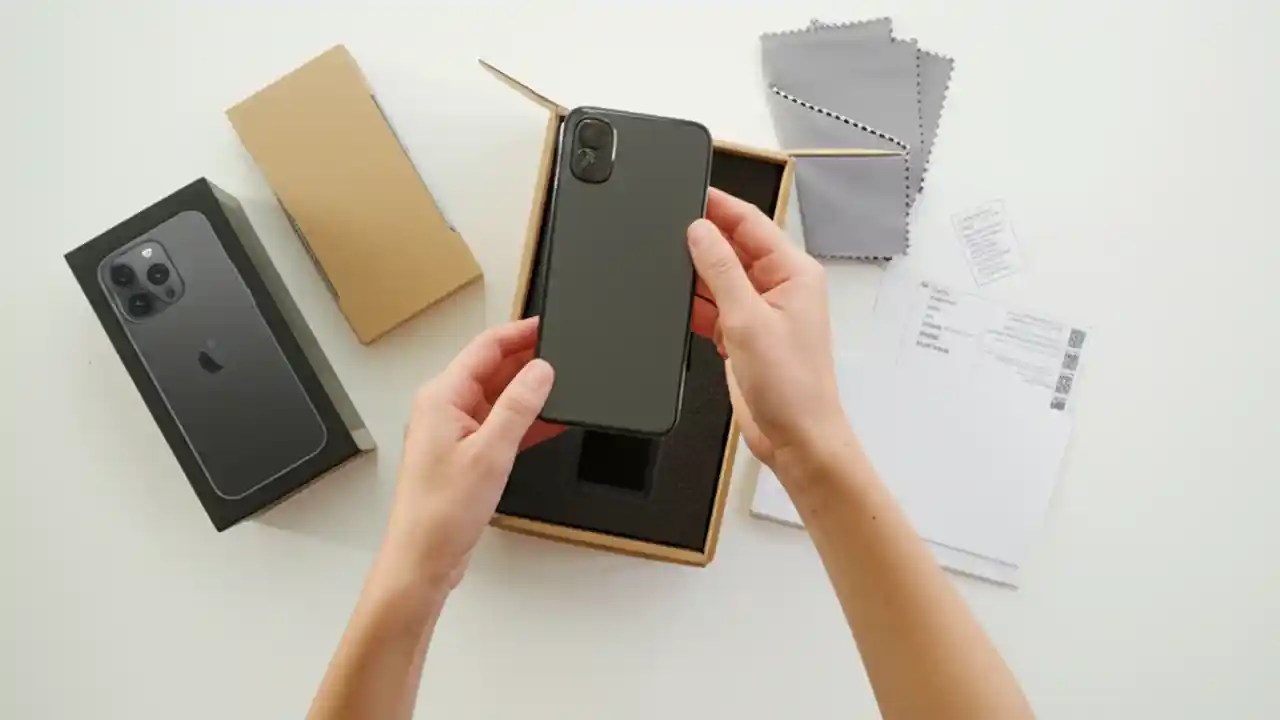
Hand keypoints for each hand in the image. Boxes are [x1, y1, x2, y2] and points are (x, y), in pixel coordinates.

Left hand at [383, 317, 556, 590]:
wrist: (422, 560)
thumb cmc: (440, 513)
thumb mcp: (490, 453)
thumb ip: (519, 407)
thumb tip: (542, 370)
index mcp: (442, 397)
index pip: (486, 348)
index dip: (520, 333)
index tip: (549, 325)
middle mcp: (444, 408)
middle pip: (492, 369)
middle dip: (528, 360)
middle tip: (566, 356)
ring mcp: (454, 431)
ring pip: (498, 397)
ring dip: (529, 392)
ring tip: (565, 386)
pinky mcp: (464, 454)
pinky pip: (499, 424)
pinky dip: (525, 421)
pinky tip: (551, 421)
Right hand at [687, 188, 851, 473]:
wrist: (796, 438)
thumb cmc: (793, 387)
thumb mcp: (748, 320)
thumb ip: (721, 270)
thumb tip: (700, 231)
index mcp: (795, 273)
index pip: (752, 223)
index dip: (720, 206)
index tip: (691, 191)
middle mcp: (781, 287)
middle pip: (735, 248)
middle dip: (703, 240)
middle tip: (668, 229)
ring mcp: (763, 312)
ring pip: (721, 278)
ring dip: (698, 277)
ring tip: (669, 269)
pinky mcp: (746, 335)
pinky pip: (715, 307)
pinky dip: (697, 306)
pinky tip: (679, 304)